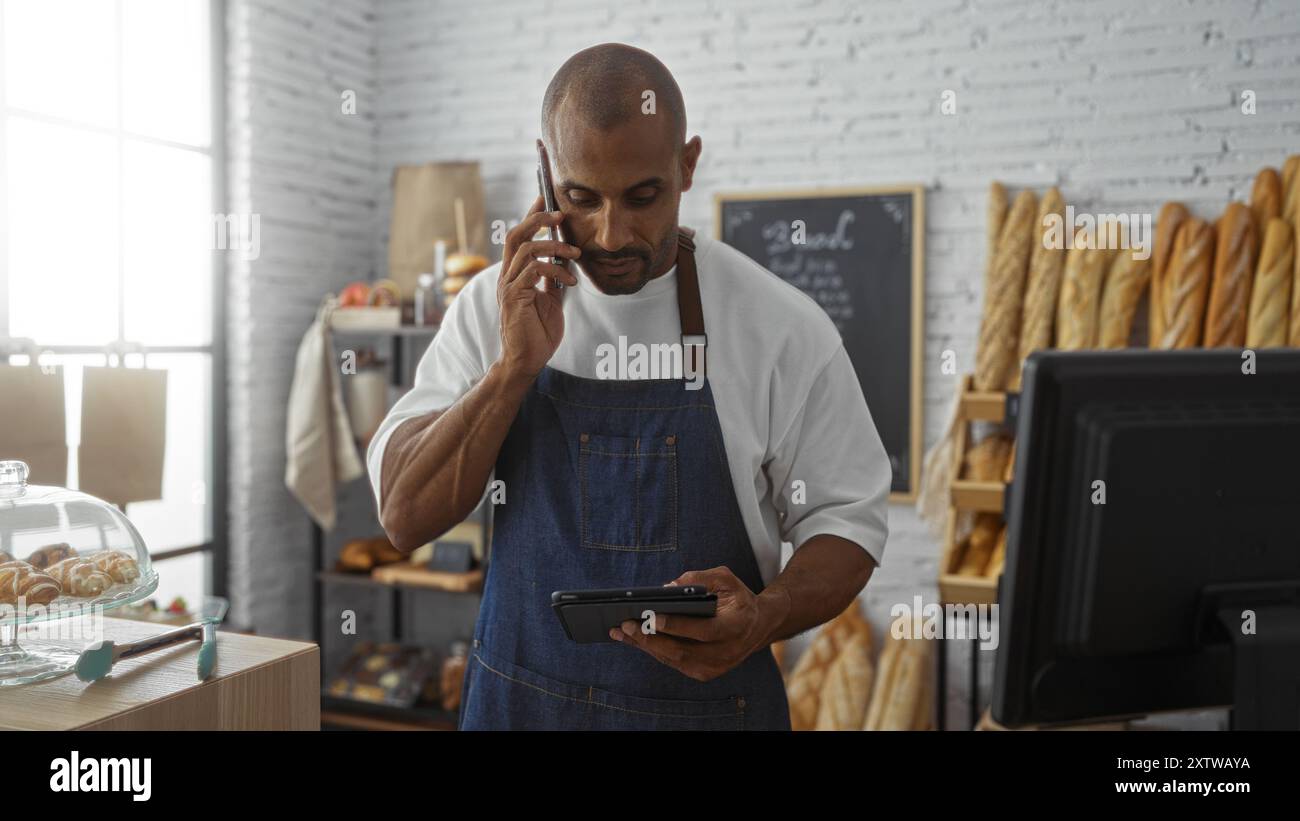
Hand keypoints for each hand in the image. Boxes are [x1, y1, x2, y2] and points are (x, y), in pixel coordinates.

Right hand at [496, 195, 580, 382]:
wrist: (527, 361)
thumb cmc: (537, 333)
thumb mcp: (550, 301)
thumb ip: (552, 280)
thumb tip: (564, 262)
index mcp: (515, 274)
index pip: (519, 238)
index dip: (531, 216)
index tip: (544, 198)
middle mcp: (507, 276)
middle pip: (516, 235)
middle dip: (537, 219)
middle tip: (560, 215)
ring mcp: (509, 286)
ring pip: (525, 249)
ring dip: (554, 246)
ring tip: (575, 254)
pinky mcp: (514, 297)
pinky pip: (533, 271)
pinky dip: (555, 270)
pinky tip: (570, 281)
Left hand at [609, 566, 786, 681]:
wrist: (757, 626)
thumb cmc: (737, 598)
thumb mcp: (725, 579)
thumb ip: (700, 578)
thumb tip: (667, 587)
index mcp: (737, 626)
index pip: (705, 631)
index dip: (678, 625)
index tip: (651, 616)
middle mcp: (728, 652)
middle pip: (683, 651)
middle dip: (651, 638)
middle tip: (626, 624)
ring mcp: (716, 667)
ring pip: (675, 660)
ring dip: (645, 646)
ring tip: (620, 631)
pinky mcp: (705, 673)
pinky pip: (674, 662)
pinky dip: (653, 650)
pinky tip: (634, 639)